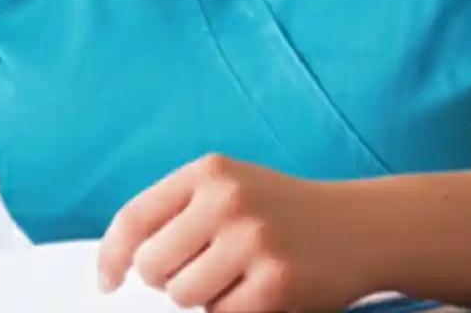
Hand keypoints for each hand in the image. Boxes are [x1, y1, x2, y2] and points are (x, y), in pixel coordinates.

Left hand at [97, 154, 382, 310]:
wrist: (363, 227)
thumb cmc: (282, 212)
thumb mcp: (228, 189)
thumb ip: (177, 213)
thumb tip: (123, 264)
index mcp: (208, 172)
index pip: (133, 219)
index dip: (111, 257)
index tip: (107, 282)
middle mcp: (228, 200)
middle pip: (153, 265)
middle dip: (167, 279)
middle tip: (201, 272)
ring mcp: (253, 240)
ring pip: (183, 295)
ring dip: (203, 298)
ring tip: (235, 278)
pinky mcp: (277, 282)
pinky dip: (233, 312)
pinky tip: (259, 292)